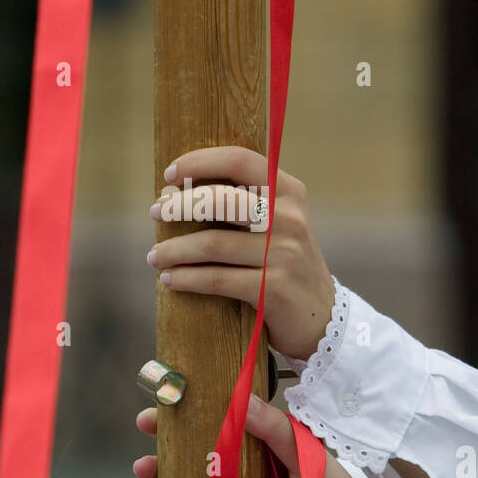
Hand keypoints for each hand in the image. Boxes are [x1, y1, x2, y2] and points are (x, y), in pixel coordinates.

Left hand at [148, 146, 334, 360]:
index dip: (199, 162)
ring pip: (212, 244)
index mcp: (289, 192)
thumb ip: (244, 203)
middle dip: (179, 205)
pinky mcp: (274, 289)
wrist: (322, 316)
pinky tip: (170, 279)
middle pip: (221, 201)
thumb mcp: (279, 223)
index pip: (239, 161)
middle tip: (155, 213)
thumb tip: (174, 193)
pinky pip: (217, 279)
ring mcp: (284, 254)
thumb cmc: (286, 263)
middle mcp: (290, 218)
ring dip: (174, 249)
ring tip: (155, 255)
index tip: (169, 173)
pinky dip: (186, 278)